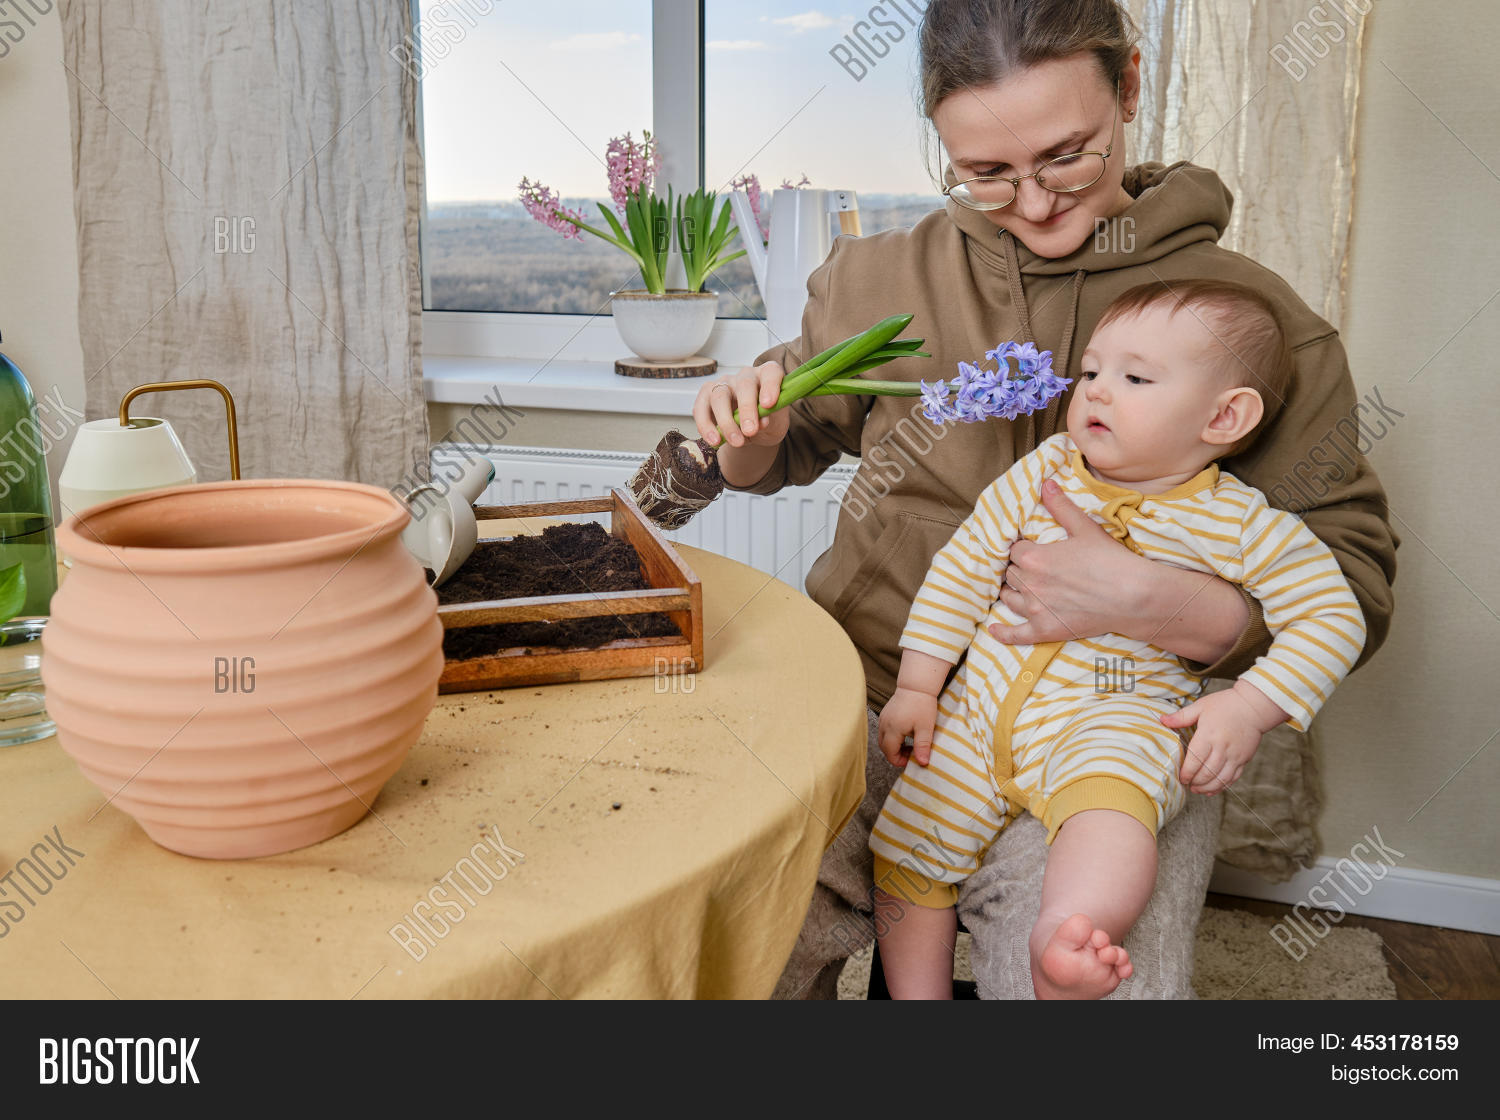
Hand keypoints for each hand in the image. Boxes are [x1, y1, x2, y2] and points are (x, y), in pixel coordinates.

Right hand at [693, 361, 791, 449]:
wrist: (752, 432)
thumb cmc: (767, 422)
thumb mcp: (776, 424)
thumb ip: (771, 421)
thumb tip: (760, 422)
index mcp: (767, 376)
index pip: (771, 372)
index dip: (770, 386)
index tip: (769, 405)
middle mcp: (745, 376)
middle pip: (744, 385)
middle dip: (747, 409)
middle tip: (750, 431)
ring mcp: (724, 384)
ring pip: (720, 396)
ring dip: (726, 422)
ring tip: (735, 442)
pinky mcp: (706, 395)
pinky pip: (701, 408)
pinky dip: (706, 427)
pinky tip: (715, 440)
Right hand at [877, 687, 937, 767]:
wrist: (916, 685)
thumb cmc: (922, 705)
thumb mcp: (925, 728)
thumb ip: (922, 747)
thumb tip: (922, 763)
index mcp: (893, 730)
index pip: (890, 753)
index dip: (900, 761)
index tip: (913, 759)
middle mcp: (884, 725)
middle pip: (884, 748)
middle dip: (896, 754)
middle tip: (912, 752)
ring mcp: (883, 719)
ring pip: (883, 740)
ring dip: (894, 746)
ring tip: (910, 743)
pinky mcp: (884, 714)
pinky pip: (884, 731)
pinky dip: (892, 737)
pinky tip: (905, 733)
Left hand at [986, 479, 1147, 645]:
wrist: (1133, 596)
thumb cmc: (1110, 560)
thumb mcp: (1085, 528)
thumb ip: (1061, 506)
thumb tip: (1045, 483)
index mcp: (1033, 557)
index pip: (1014, 550)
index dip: (1024, 549)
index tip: (1034, 550)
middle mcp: (1029, 583)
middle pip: (1011, 574)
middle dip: (1020, 570)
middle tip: (1035, 569)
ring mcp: (1035, 609)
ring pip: (1009, 599)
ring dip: (1012, 592)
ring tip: (1021, 589)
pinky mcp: (1045, 630)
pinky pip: (1016, 635)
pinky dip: (1003, 633)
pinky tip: (994, 629)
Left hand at [1160, 681, 1287, 794]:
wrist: (1253, 707)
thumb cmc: (1226, 705)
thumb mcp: (1201, 706)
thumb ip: (1182, 716)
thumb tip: (1162, 720)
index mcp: (1208, 735)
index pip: (1195, 759)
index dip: (1187, 772)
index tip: (1180, 777)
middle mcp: (1222, 748)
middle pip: (1207, 772)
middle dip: (1195, 782)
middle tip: (1187, 785)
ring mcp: (1234, 755)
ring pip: (1220, 778)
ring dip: (1207, 787)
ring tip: (1197, 790)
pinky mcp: (1243, 759)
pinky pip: (1232, 777)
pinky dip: (1222, 786)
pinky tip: (1212, 789)